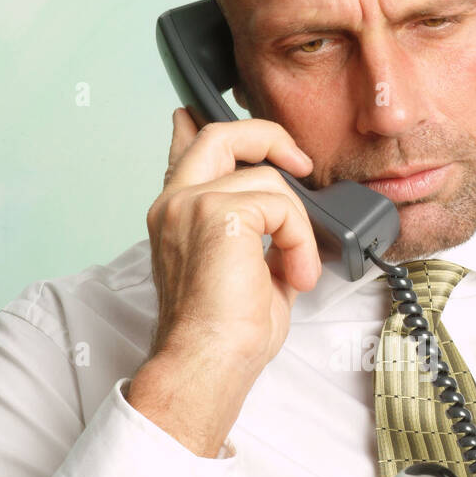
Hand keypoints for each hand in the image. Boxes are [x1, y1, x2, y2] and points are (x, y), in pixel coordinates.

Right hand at [126, 110, 321, 455]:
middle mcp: (175, 204)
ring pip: (268, 177)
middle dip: (267, 135)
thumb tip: (285, 220)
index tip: (204, 112)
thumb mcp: (246, 272)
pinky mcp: (218, 213)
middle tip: (300, 162)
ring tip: (297, 270)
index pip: (186, 150)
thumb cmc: (223, 335)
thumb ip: (258, 236)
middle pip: (219, 133)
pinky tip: (295, 273)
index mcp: (176, 216)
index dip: (199, 124)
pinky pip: (282, 204)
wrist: (208, 363)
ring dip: (298, 225)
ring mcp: (192, 204)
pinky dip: (300, 239)